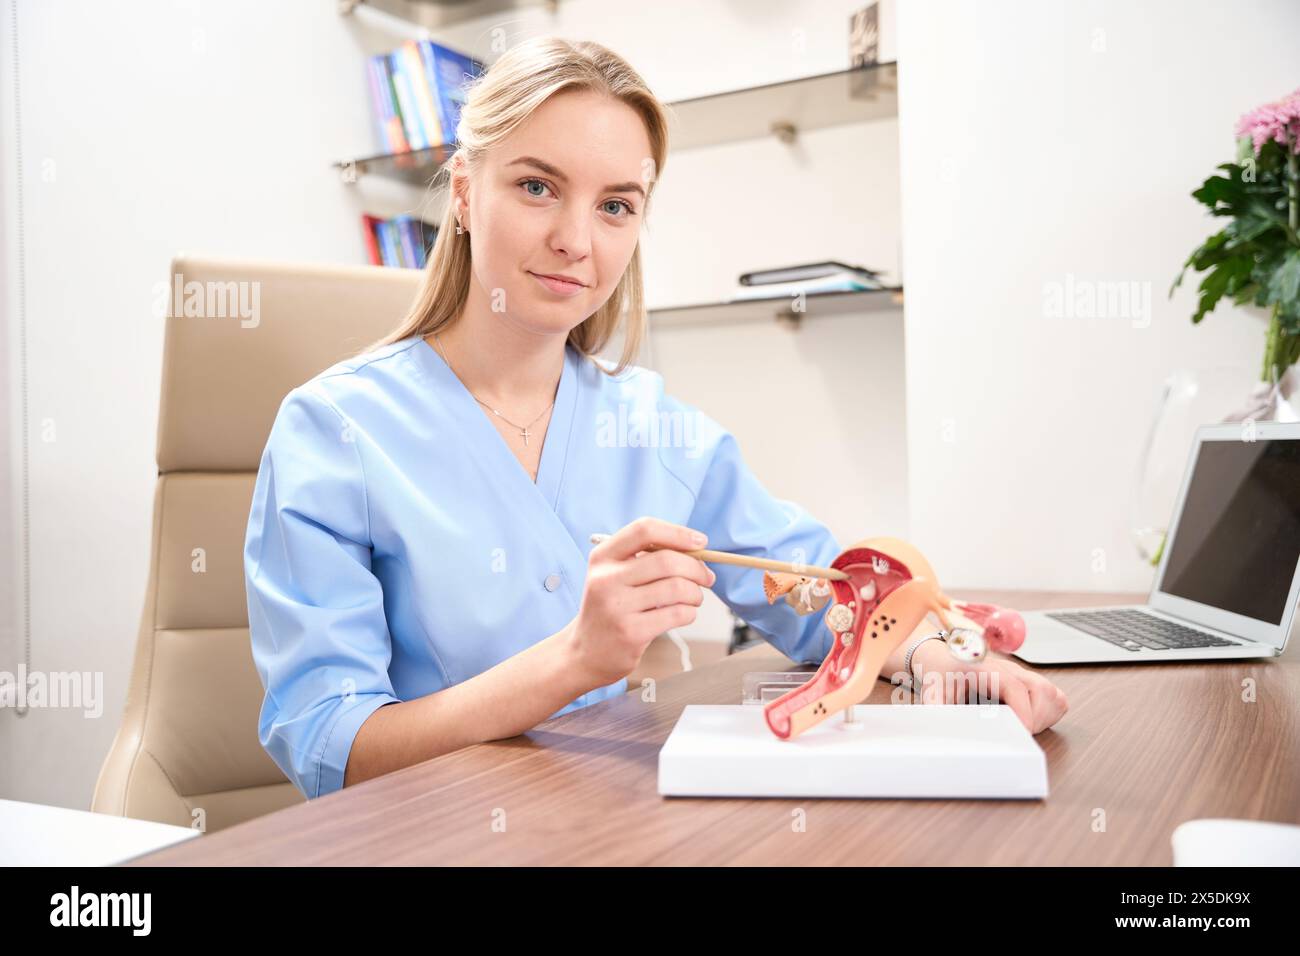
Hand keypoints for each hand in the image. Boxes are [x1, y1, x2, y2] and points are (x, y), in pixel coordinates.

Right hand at [565, 517, 715, 685]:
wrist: (585, 651)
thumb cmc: (610, 608)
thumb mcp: (614, 575)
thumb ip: (646, 557)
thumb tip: (695, 549)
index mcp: (603, 557)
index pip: (644, 529)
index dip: (678, 533)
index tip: (700, 542)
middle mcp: (606, 579)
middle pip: (667, 560)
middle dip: (696, 568)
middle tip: (706, 577)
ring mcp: (617, 606)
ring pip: (676, 588)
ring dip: (696, 593)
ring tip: (694, 598)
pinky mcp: (631, 632)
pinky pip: (677, 614)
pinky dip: (690, 612)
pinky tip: (684, 614)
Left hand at [909, 635, 1067, 734]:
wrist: (943, 658)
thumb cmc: (941, 674)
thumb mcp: (933, 692)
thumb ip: (937, 709)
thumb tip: (941, 731)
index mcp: (983, 667)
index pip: (1012, 685)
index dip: (1022, 710)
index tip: (1022, 731)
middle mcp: (1007, 668)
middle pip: (1039, 689)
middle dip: (1035, 718)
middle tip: (1018, 734)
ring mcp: (1021, 673)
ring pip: (1050, 692)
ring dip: (1045, 716)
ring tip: (1025, 729)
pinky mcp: (1029, 681)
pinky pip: (1054, 695)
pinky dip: (1051, 711)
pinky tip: (1034, 721)